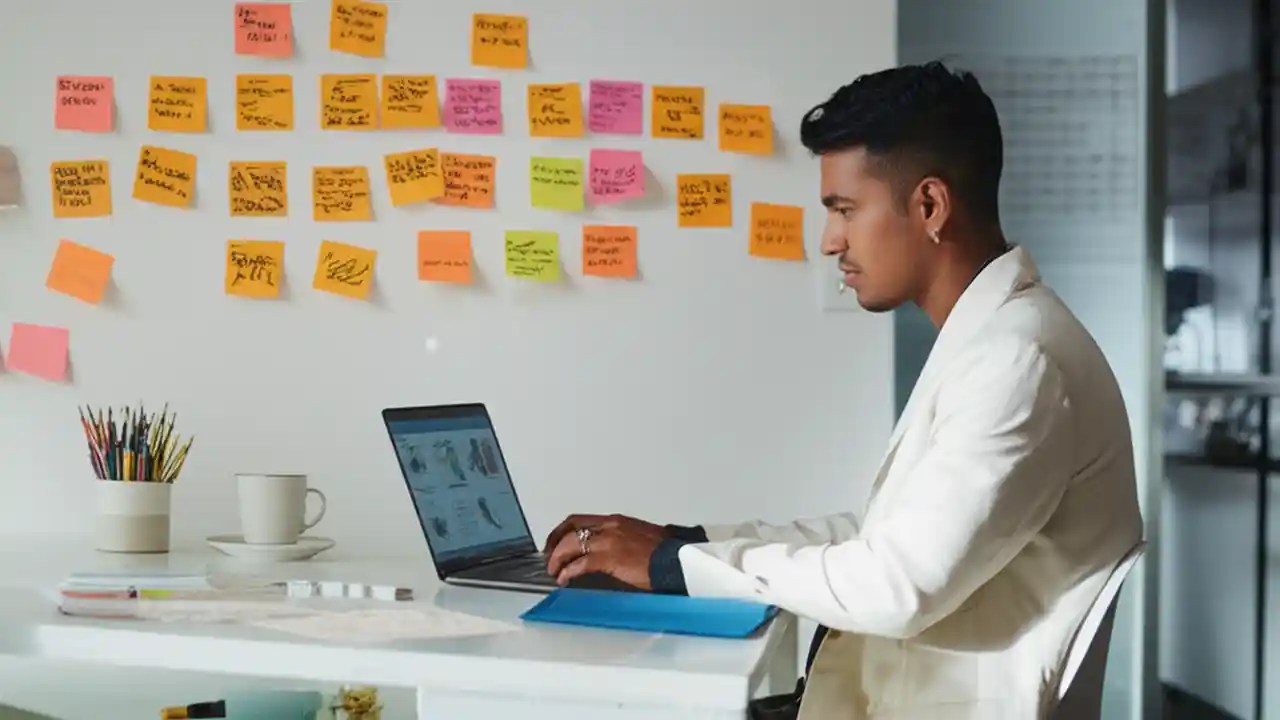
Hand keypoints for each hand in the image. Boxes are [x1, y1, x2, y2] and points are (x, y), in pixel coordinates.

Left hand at [543, 514, 668, 590]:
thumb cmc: (666, 553)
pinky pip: (579, 564)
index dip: (562, 531)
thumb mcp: (642, 538)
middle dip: (554, 544)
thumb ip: (623, 540)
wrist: (677, 560)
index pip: (579, 520)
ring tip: (555, 572)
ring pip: (570, 545)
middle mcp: (609, 527)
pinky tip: (565, 579)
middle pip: (569, 529)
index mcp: (616, 521)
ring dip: (557, 559)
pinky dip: (568, 572)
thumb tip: (613, 552)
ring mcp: (608, 541)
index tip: (555, 541)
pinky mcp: (608, 558)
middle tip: (549, 559)